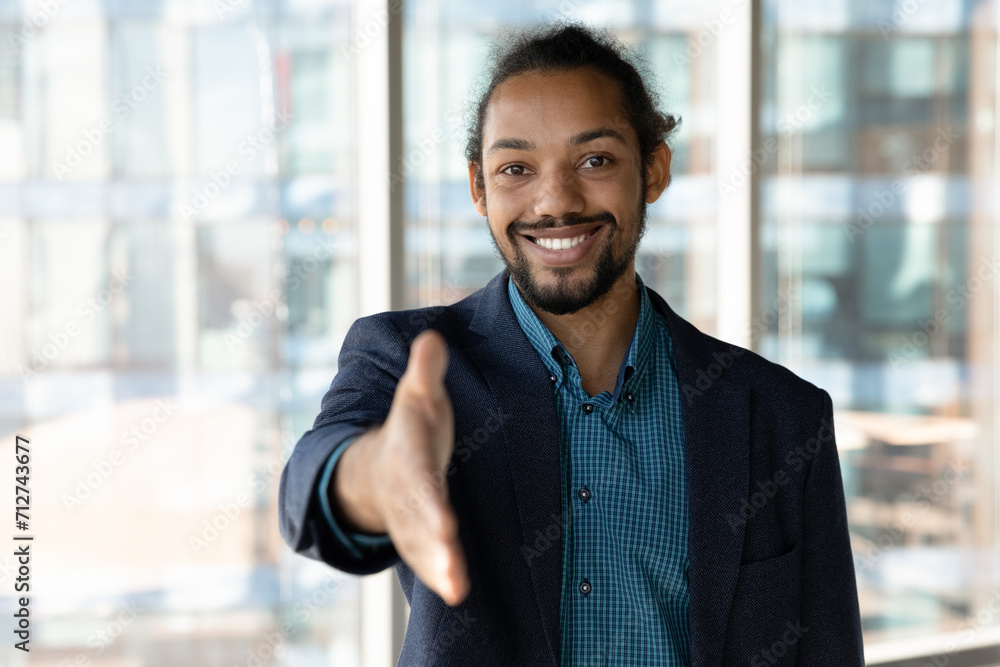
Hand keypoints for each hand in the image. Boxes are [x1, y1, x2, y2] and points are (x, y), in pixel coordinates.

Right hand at [334, 329, 468, 604]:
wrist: (377, 468)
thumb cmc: (409, 431)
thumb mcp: (416, 397)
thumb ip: (426, 371)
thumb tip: (433, 337)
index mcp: (408, 460)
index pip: (420, 481)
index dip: (431, 501)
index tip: (445, 521)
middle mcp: (406, 494)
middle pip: (419, 520)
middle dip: (433, 540)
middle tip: (449, 556)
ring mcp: (410, 521)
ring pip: (421, 547)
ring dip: (438, 565)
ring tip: (456, 586)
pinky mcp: (419, 539)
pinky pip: (428, 560)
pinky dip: (440, 575)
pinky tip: (457, 592)